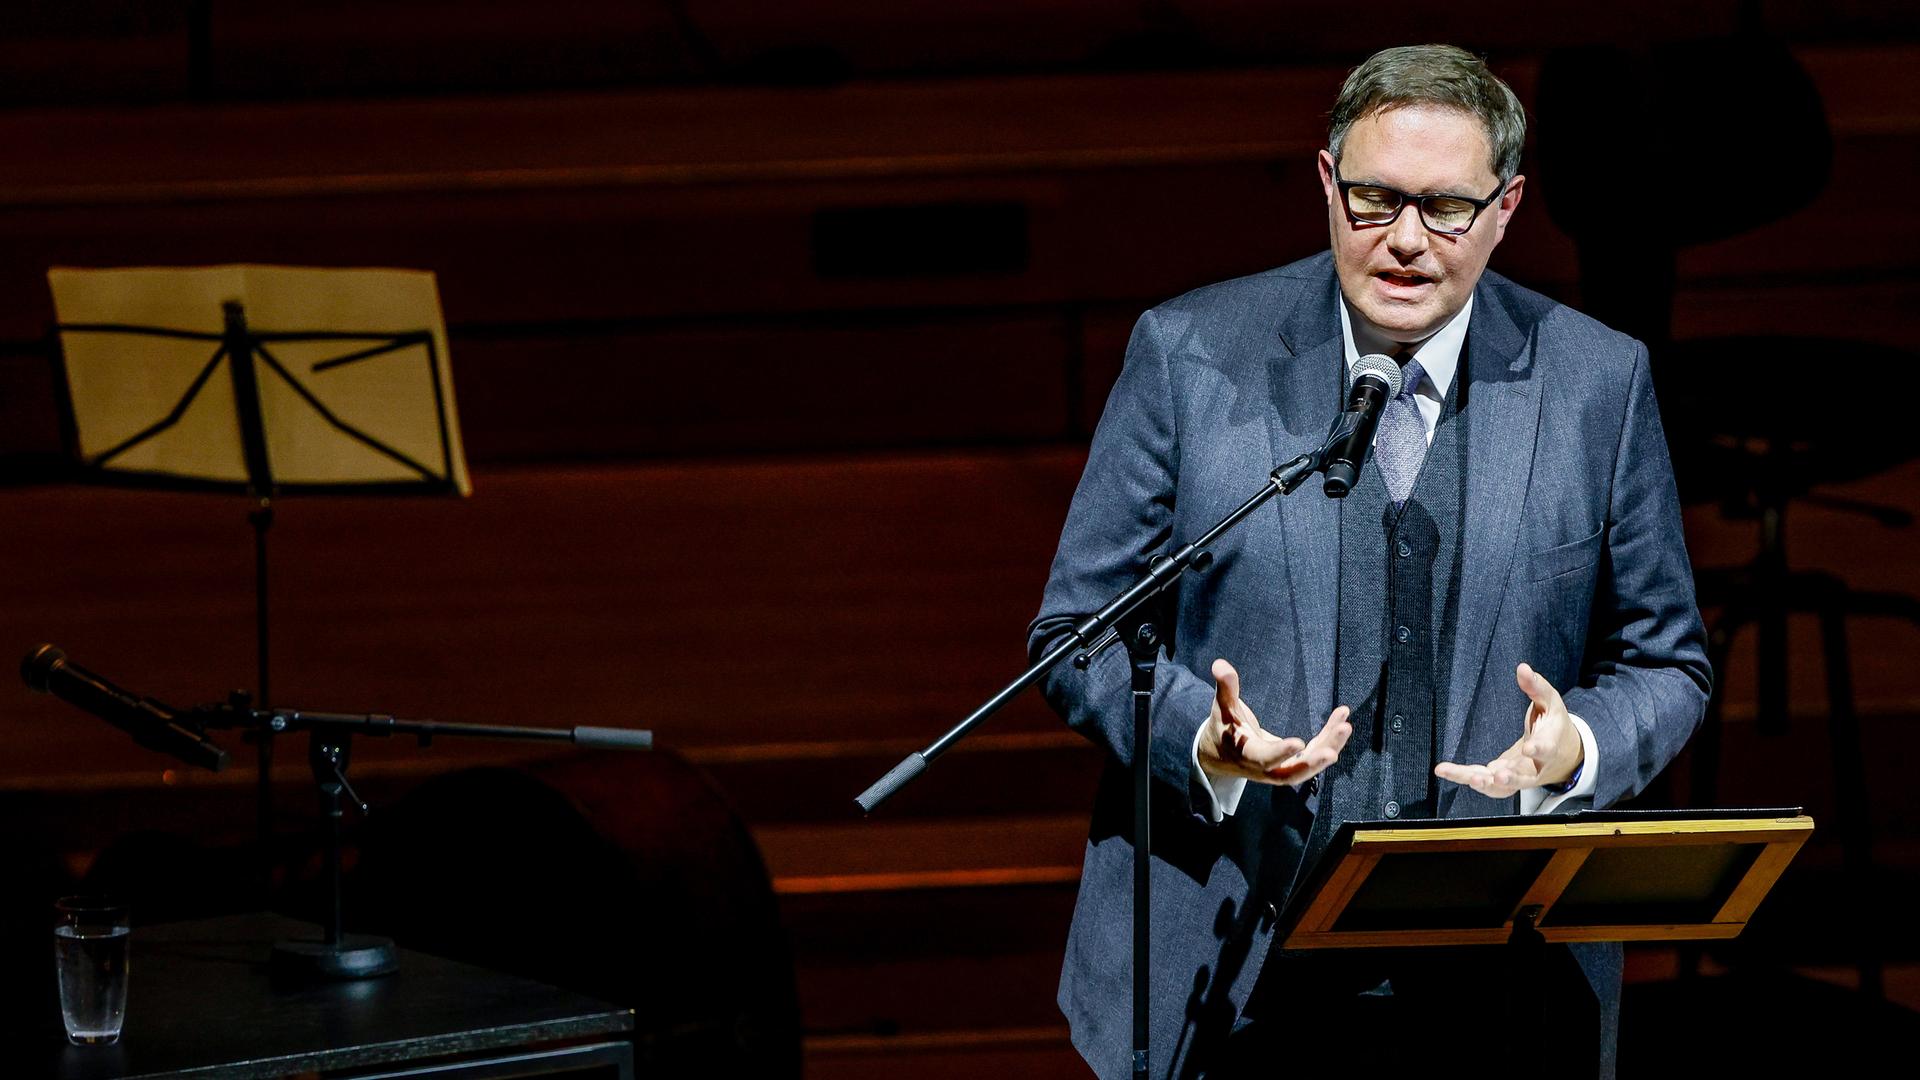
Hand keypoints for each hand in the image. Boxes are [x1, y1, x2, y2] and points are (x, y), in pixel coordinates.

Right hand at [1197, 658, 1351, 786]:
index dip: (1280, 752)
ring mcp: (1281, 769)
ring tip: (1345, 727)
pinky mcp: (1293, 764)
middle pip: (1292, 772)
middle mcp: (1266, 768)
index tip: (1299, 743)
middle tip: (1332, 752)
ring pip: (1308, 767)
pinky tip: (1342, 721)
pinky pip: (1313, 756)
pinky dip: (1329, 741)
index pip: (1264, 758)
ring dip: (1328, 749)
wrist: (1222, 756)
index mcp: (1247, 754)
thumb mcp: (1222, 708)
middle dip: (1313, 762)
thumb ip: (1225, 688)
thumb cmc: (1224, 728)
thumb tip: (1220, 664)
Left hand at [1434, 662, 1583, 796]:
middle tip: (1498, 776)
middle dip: (1512, 778)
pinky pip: (1487, 784)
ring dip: (1484, 784)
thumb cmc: (1553, 724)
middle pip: (1524, 777)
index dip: (1538, 749)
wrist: (1561, 754)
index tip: (1528, 748)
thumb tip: (1522, 668)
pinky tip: (1447, 771)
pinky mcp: (1504, 780)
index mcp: (1550, 745)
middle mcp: (1536, 767)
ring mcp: (1520, 777)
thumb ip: (1537, 687)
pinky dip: (1467, 779)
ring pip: (1502, 787)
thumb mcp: (1550, 703)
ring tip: (1466, 777)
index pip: (1546, 748)